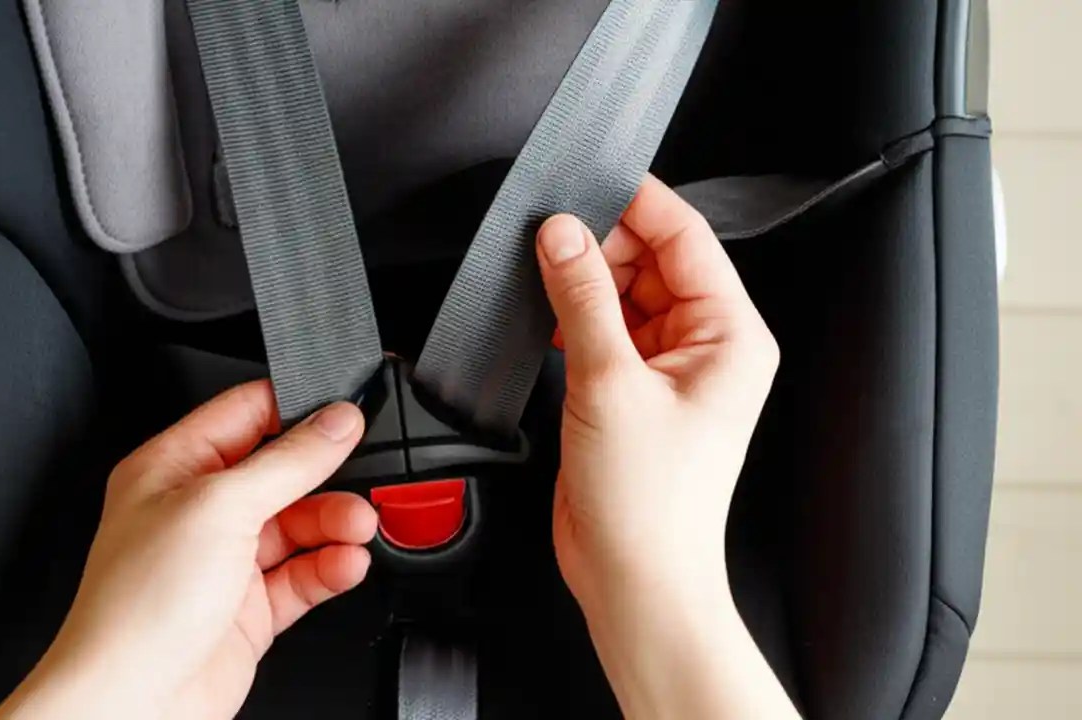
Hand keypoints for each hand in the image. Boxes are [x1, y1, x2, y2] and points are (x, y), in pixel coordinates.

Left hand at [0, 381, 376, 718]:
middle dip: (325, 474)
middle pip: (280, 472)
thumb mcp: (221, 507)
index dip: (295, 408)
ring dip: (335, 523)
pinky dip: (330, 568)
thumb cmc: (138, 607)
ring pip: (298, 525)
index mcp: (172, 467)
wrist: (133, 703)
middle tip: (361, 476)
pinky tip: (347, 563)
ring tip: (359, 526)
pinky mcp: (248, 609)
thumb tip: (335, 422)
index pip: (244, 413)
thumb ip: (287, 461)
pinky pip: (303, 576)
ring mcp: (223, 561)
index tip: (342, 413)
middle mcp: (197, 511)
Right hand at [537, 176, 794, 718]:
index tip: (586, 183)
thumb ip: (582, 299)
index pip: (687, 240)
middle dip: (599, 246)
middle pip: (650, 262)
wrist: (633, 579)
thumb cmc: (650, 506)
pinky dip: (572, 318)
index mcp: (730, 337)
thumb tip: (564, 233)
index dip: (637, 205)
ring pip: (621, 295)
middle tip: (548, 238)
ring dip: (581, 283)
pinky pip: (602, 332)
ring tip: (541, 277)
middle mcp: (705, 348)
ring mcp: (665, 371)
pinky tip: (543, 313)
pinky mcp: (628, 392)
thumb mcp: (609, 384)